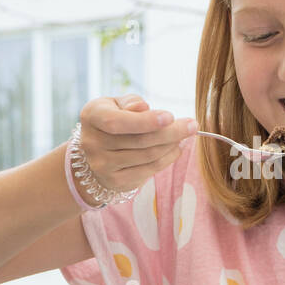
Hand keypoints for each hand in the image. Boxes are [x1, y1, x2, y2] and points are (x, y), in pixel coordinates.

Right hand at [75, 94, 197, 202]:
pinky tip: (177, 147)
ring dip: (172, 145)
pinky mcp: (116, 181)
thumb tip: (144, 107)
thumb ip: (131, 102)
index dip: (144, 121)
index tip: (170, 116)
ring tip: (186, 134)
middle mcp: (92, 143)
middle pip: (139, 140)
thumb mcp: (116, 104)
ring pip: (148, 156)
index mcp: (92, 116)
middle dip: (171, 132)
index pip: (116, 122)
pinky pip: (149, 169)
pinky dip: (168, 158)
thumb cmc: (114, 118)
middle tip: (192, 125)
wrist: (96, 152)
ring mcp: (103, 165)